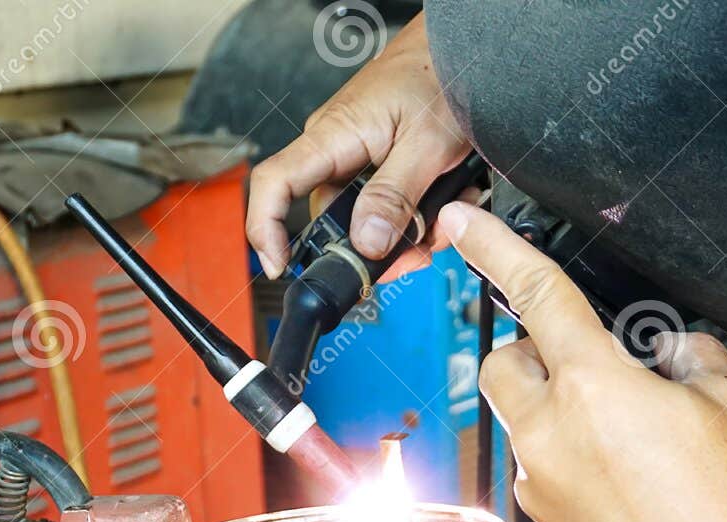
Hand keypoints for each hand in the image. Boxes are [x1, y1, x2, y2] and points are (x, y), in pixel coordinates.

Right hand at [246, 14, 471, 280]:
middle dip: (376, 249)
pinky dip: (417, 213)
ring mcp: (358, 155)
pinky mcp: (380, 160)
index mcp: (333, 137)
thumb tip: (366, 243)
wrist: (461, 50)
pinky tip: (444, 202)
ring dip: (408, 231)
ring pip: (368, 217)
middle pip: (334, 219)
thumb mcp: (426, 144)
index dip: (265, 229)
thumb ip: (395, 196)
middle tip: (415, 257)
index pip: (274, 185)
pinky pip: (388, 202)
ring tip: (443, 220)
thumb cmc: (441, 76)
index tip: (278, 266)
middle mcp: (336, 147)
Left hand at [439, 201, 726, 521]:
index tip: (462, 221)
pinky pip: (540, 469)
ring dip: (555, 409)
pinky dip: (568, 458)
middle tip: (593, 364)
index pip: (539, 295)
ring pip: (521, 420)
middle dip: (535, 350)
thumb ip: (694, 357)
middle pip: (504, 362)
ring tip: (628, 436)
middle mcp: (549, 434)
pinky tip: (625, 482)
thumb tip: (675, 350)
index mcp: (594, 387)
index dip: (495, 248)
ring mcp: (540, 484)